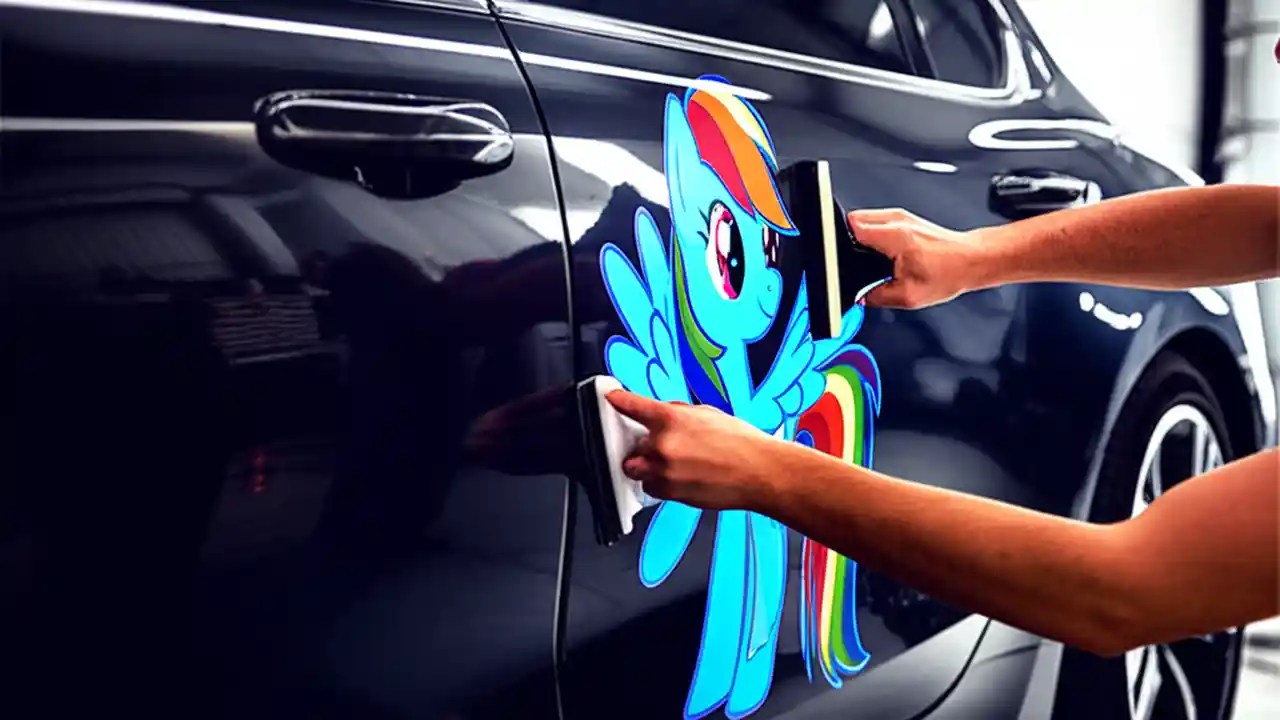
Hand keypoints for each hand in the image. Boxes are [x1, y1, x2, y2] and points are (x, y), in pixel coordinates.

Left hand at [605, 390, 786, 510]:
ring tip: (672, 465)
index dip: (618, 401)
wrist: (759, 472)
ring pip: (637, 471)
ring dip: (647, 468)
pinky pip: (652, 488)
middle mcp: (663, 446)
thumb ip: (678, 414)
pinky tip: (680, 477)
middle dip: (641, 448)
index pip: (632, 406)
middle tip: (659, 446)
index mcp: (671, 419)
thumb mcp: (707, 413)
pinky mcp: (672, 494)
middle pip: (631, 448)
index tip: (610, 398)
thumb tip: (661, 416)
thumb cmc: (741, 442)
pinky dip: (659, 483)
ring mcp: (665, 472)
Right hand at [848, 208, 983, 308]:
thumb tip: (860, 297)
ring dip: (858, 238)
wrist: (971, 260)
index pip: (850, 226)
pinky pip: (874, 222)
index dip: (838, 243)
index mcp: (894, 236)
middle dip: (846, 241)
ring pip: (862, 220)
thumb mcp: (908, 296)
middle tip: (853, 261)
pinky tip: (879, 253)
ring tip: (868, 258)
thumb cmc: (949, 272)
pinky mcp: (902, 219)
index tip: (838, 257)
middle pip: (852, 220)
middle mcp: (896, 221)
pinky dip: (870, 236)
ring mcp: (899, 217)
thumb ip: (877, 297)